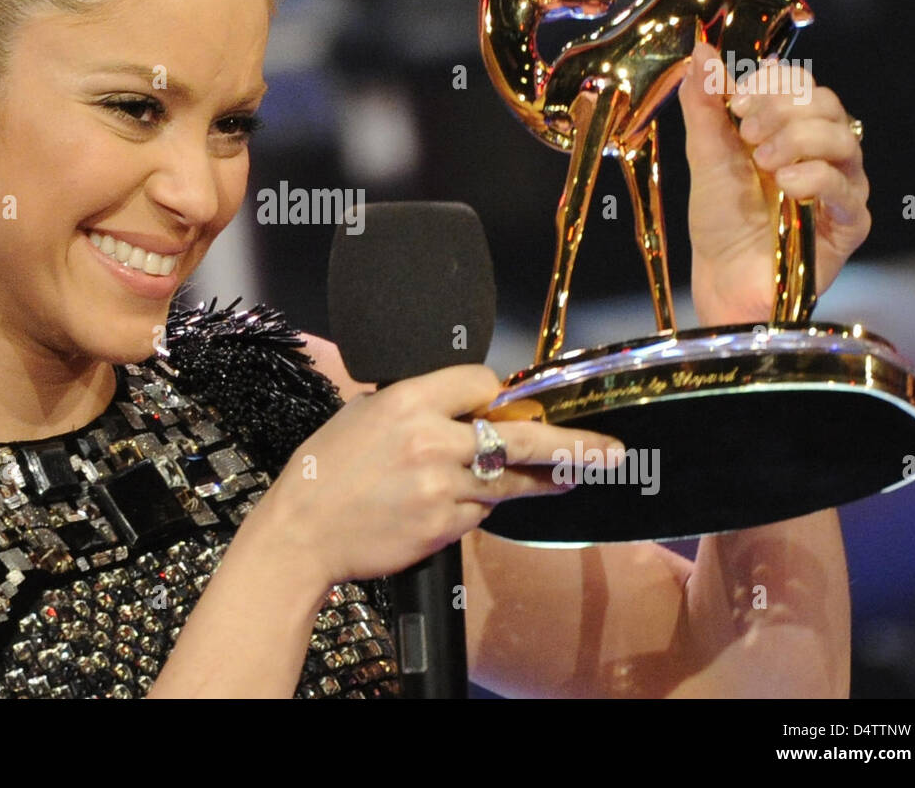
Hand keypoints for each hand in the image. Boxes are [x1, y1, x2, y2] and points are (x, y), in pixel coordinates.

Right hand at [252, 364, 622, 586]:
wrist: (302, 532)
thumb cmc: (325, 469)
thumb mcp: (363, 413)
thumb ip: (414, 405)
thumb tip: (460, 402)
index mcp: (409, 402)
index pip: (483, 383)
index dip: (496, 393)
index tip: (503, 402)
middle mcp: (433, 441)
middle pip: (522, 437)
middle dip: (573, 445)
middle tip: (612, 451)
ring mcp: (443, 487)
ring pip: (510, 480)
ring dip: (541, 479)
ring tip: (576, 474)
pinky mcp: (445, 526)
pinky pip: (482, 509)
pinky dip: (484, 503)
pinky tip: (474, 502)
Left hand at [678, 42, 870, 324]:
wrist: (723, 275)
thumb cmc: (719, 219)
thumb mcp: (704, 155)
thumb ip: (704, 105)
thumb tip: (700, 52)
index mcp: (787, 128)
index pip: (798, 81)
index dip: (769, 83)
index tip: (734, 104)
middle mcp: (820, 150)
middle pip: (824, 102)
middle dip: (781, 109)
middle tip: (748, 135)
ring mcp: (840, 183)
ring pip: (840, 136)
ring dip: (797, 139)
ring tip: (763, 162)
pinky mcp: (850, 220)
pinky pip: (846, 185)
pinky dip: (814, 177)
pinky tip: (785, 186)